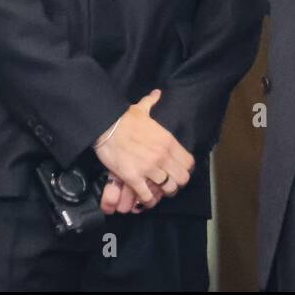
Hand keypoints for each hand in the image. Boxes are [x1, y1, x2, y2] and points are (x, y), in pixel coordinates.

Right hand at [93, 89, 192, 209]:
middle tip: (168, 183)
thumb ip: (152, 103)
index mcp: (168, 141)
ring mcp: (148, 168)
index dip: (185, 169)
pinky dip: (147, 201)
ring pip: (167, 189)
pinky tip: (145, 200)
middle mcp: (162, 156)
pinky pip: (147, 196)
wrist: (106, 126)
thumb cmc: (124, 118)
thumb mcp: (141, 109)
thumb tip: (157, 93)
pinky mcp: (133, 177)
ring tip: (157, 191)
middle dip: (176, 183)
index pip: (188, 163)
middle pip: (182, 179)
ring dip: (163, 192)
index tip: (178, 170)